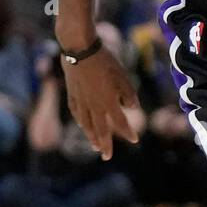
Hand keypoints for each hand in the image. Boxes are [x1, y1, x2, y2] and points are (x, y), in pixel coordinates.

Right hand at [62, 46, 140, 160]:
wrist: (79, 49)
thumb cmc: (105, 61)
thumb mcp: (123, 76)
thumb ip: (129, 94)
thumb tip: (132, 109)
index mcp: (108, 102)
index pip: (120, 123)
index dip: (127, 132)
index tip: (134, 140)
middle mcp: (93, 106)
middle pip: (100, 130)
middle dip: (105, 145)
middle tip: (107, 157)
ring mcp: (81, 101)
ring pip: (86, 125)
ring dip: (91, 137)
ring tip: (95, 147)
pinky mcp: (72, 94)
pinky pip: (76, 113)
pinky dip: (81, 122)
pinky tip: (82, 125)